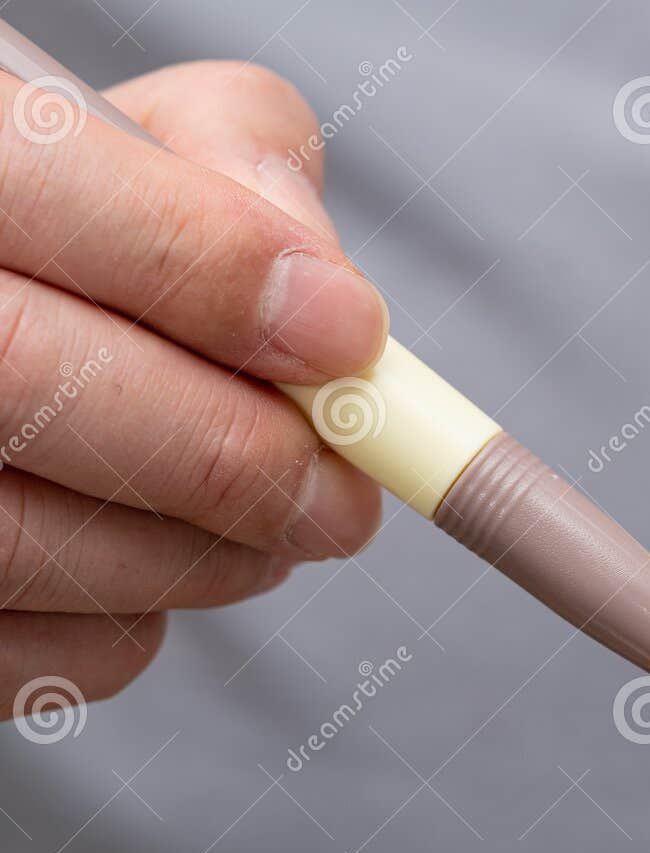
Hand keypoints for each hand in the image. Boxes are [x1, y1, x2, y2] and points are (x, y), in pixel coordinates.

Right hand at [0, 63, 384, 712]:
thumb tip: (327, 293)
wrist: (3, 312)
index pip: (47, 187)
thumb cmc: (71, 232)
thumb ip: (237, 161)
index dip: (212, 269)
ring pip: (29, 536)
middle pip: (31, 379)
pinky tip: (162, 558)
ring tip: (283, 526)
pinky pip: (26, 651)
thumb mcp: (143, 139)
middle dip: (235, 456)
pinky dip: (129, 621)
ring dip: (206, 555)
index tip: (349, 336)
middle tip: (346, 498)